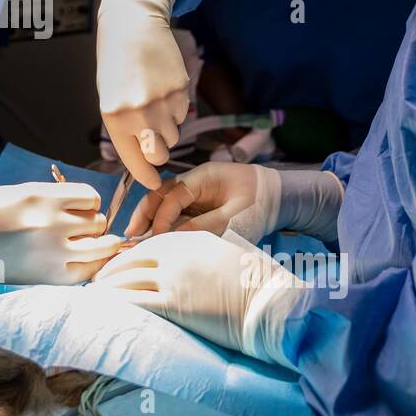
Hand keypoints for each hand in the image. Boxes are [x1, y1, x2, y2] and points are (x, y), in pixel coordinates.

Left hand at [90, 229, 299, 367]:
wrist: (266, 303)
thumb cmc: (251, 281)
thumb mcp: (222, 253)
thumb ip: (197, 251)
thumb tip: (180, 261)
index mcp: (189, 239)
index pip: (148, 244)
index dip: (127, 255)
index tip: (115, 263)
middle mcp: (176, 254)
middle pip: (132, 260)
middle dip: (110, 270)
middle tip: (95, 278)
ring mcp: (173, 278)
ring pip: (128, 280)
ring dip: (107, 287)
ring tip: (94, 293)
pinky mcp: (173, 303)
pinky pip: (135, 301)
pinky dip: (115, 303)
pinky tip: (104, 307)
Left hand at [97, 0, 189, 189]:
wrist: (132, 26)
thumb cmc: (116, 65)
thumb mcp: (110, 100)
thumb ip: (123, 129)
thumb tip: (142, 158)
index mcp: (115, 118)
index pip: (135, 162)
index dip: (147, 178)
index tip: (153, 184)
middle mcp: (140, 113)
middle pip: (159, 154)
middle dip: (158, 153)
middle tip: (152, 140)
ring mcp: (163, 102)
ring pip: (173, 134)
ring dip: (165, 126)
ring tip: (152, 102)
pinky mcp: (181, 90)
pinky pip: (181, 114)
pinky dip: (174, 108)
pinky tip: (162, 89)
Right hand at [126, 163, 343, 243]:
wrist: (285, 197)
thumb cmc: (264, 203)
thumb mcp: (237, 216)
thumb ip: (205, 225)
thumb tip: (174, 237)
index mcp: (205, 176)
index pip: (173, 194)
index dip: (162, 217)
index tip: (155, 237)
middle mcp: (196, 181)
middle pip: (161, 193)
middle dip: (144, 213)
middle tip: (130, 234)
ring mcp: (198, 192)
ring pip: (166, 203)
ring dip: (152, 220)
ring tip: (137, 239)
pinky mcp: (201, 204)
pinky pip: (178, 212)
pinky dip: (166, 225)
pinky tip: (156, 239)